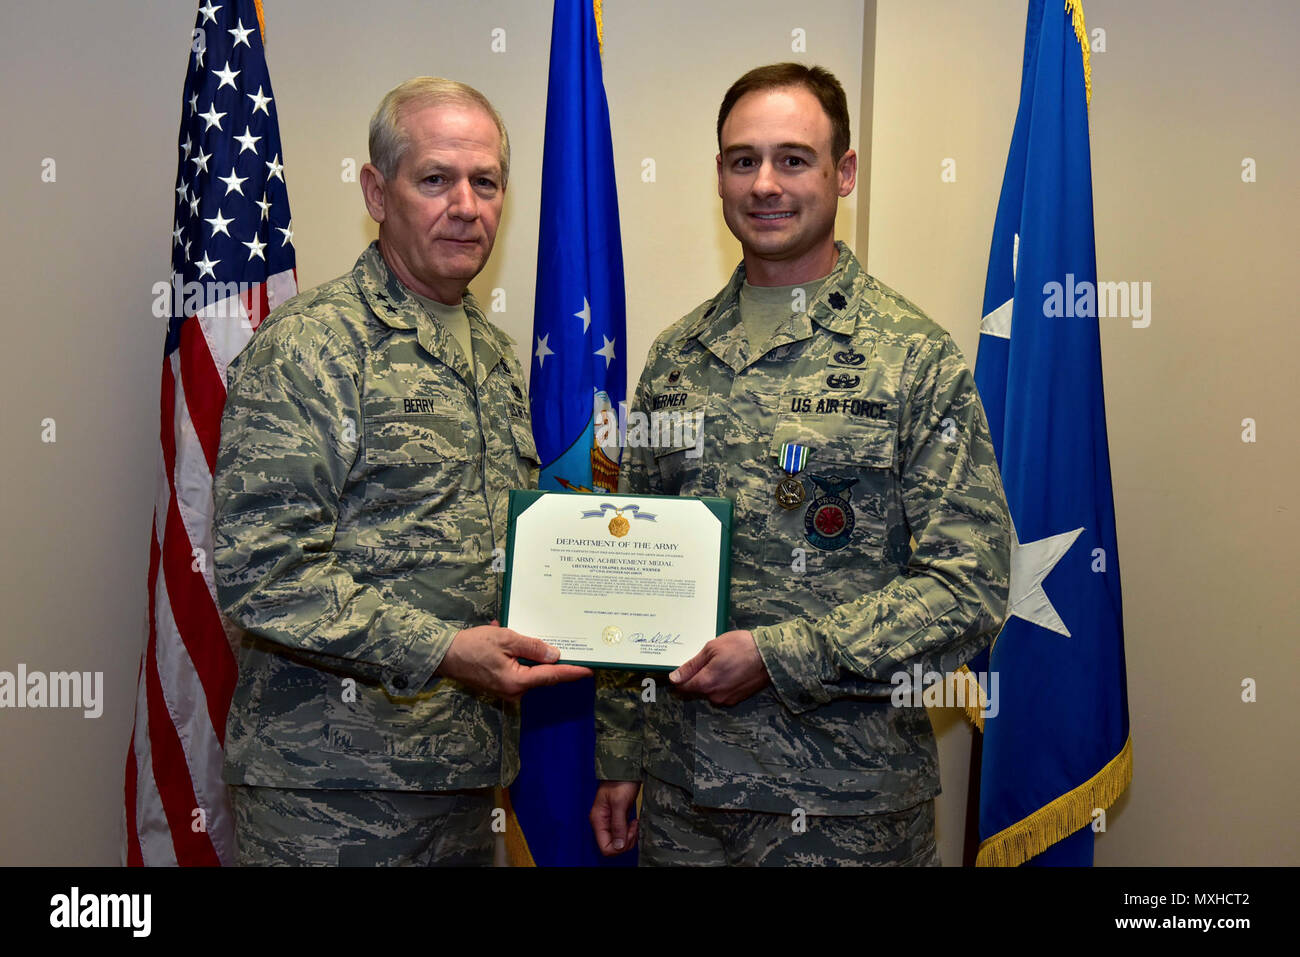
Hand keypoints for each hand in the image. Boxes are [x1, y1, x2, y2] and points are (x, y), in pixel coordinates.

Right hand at [436, 622, 591, 700]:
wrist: (444, 655)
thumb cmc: (473, 646)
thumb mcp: (506, 640)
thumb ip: (532, 647)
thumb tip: (556, 655)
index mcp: (517, 682)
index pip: (552, 676)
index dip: (572, 672)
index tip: (589, 670)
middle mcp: (515, 691)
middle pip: (543, 674)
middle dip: (553, 658)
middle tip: (569, 642)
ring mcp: (507, 689)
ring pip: (530, 670)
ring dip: (532, 652)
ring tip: (528, 633)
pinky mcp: (501, 683)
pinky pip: (518, 669)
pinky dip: (519, 654)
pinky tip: (512, 638)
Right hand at [591, 780, 640, 855]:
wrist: (626, 769)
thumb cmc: (620, 781)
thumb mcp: (619, 802)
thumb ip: (618, 825)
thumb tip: (618, 846)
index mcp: (598, 820)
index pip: (605, 847)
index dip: (618, 846)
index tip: (628, 832)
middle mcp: (602, 822)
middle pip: (612, 846)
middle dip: (625, 841)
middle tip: (633, 827)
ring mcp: (609, 821)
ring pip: (619, 841)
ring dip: (629, 837)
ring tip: (635, 824)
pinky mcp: (617, 818)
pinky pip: (623, 833)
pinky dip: (630, 832)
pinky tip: (634, 822)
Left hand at [669, 630, 770, 705]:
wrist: (770, 655)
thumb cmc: (742, 647)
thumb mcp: (712, 649)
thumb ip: (692, 665)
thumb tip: (675, 677)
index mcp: (706, 683)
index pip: (683, 687)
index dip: (680, 678)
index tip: (681, 669)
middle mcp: (715, 696)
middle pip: (696, 690)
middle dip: (697, 677)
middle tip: (708, 660)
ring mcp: (727, 699)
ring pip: (710, 691)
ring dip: (711, 680)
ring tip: (722, 663)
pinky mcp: (737, 699)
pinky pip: (722, 693)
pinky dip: (723, 683)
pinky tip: (731, 670)